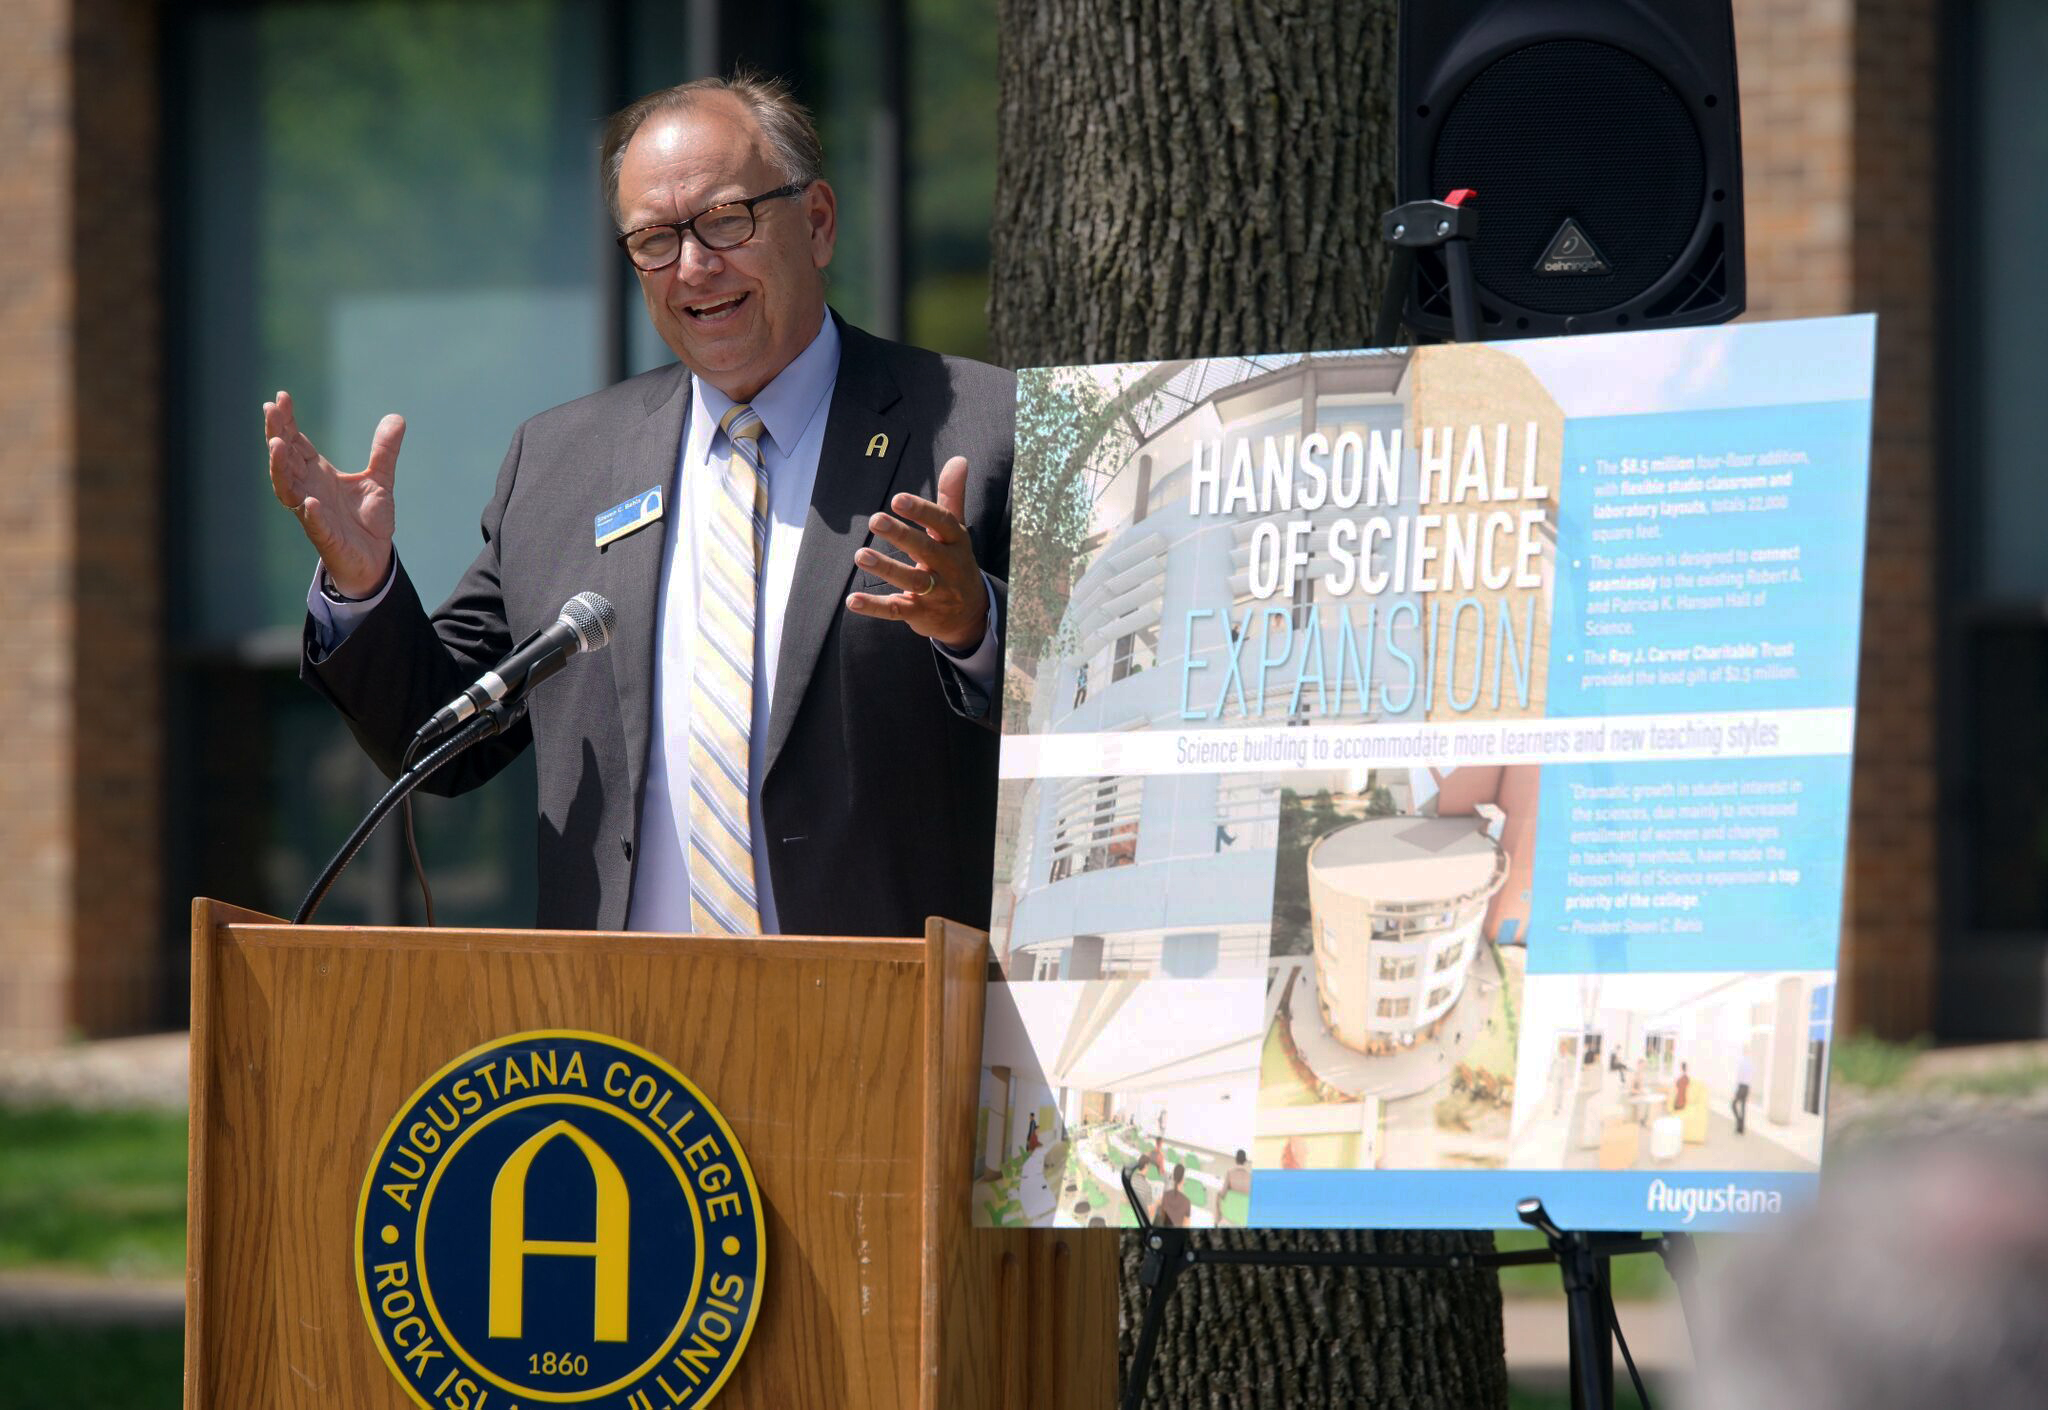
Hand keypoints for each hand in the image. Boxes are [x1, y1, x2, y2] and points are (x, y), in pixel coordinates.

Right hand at [264, 389, 403, 598]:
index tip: (281, 397)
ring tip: (277, 445)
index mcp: (319, 474)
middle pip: (286, 459)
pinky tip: (308, 501)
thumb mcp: (380, 480)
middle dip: (277, 434)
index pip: (297, 442)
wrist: (375, 558)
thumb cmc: (368, 520)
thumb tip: (397, 418)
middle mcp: (309, 489)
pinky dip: (309, 512)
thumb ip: (385, 451)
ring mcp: (313, 513)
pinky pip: (314, 524)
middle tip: (271, 410)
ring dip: (281, 468)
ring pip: (289, 488)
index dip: (288, 421)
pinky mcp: (325, 536)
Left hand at [846, 455, 988, 651]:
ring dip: (886, 569)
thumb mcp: (956, 530)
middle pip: (925, 550)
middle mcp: (948, 567)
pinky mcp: (919, 614)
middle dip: (901, 536)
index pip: (942, 523)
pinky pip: (896, 610)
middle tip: (876, 520)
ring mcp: (935, 593)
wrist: (971, 613)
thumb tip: (959, 459)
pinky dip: (875, 607)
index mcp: (956, 542)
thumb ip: (952, 496)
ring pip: (911, 580)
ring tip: (861, 555)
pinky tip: (852, 600)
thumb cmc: (955, 562)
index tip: (898, 498)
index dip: (921, 511)